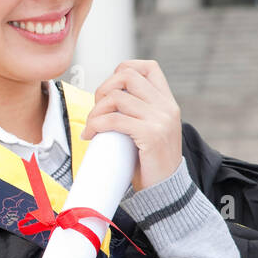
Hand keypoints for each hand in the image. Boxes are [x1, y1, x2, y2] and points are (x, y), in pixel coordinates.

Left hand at [80, 59, 183, 191]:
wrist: (165, 190)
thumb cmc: (149, 161)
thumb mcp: (149, 128)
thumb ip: (137, 111)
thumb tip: (105, 98)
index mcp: (167, 102)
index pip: (149, 67)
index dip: (123, 70)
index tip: (110, 91)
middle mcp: (167, 107)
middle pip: (127, 76)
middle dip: (103, 89)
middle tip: (96, 111)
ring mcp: (161, 120)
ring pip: (116, 98)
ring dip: (95, 112)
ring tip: (91, 128)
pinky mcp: (151, 135)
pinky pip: (114, 120)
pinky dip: (96, 126)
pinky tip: (90, 136)